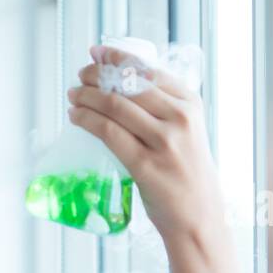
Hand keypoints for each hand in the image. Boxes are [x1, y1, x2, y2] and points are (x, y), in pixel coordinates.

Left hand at [66, 44, 257, 272]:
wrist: (199, 219)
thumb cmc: (188, 177)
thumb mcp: (187, 134)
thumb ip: (164, 112)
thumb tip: (123, 91)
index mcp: (191, 105)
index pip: (149, 70)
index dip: (118, 57)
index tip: (98, 53)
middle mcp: (180, 118)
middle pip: (128, 84)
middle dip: (97, 74)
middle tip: (80, 75)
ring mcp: (163, 142)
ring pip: (115, 106)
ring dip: (87, 95)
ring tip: (73, 94)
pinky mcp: (145, 166)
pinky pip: (108, 133)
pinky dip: (86, 120)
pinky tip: (75, 116)